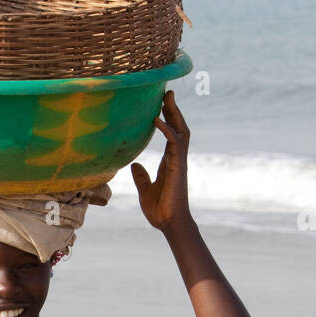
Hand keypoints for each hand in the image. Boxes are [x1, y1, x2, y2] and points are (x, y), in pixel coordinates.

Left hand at [130, 91, 192, 231]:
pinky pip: (175, 143)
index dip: (168, 119)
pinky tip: (157, 120)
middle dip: (174, 110)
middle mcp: (177, 158)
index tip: (161, 104)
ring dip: (174, 114)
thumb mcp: (145, 190)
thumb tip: (134, 166)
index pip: (171, 135)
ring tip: (166, 98)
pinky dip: (167, 130)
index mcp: (170, 162)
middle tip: (167, 93)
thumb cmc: (160, 209)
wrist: (169, 223)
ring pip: (181, 131)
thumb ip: (141, 177)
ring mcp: (179, 162)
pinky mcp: (178, 167)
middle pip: (178, 127)